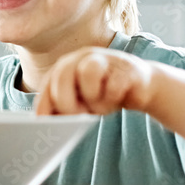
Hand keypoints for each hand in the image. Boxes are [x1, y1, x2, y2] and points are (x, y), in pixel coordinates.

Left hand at [34, 47, 154, 116]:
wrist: (141, 87)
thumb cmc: (104, 94)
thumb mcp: (82, 102)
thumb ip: (65, 108)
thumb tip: (49, 126)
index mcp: (67, 65)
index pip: (49, 82)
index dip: (45, 102)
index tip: (43, 122)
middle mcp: (83, 58)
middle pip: (63, 74)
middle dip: (65, 100)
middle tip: (76, 116)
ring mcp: (105, 59)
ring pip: (88, 71)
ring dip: (91, 96)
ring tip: (100, 108)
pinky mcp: (126, 69)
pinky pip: (114, 84)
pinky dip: (112, 98)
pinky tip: (115, 100)